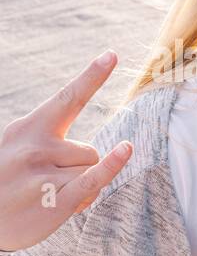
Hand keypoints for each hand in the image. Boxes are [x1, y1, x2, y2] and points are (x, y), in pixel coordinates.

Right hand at [0, 52, 131, 251]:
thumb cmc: (8, 181)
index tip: (112, 54)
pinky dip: (111, 166)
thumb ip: (53, 142)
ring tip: (48, 197)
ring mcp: (45, 174)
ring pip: (92, 170)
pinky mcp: (55, 201)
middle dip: (79, 169)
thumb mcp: (18, 149)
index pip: (68, 98)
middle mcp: (36, 147)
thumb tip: (97, 150)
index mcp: (28, 129)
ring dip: (80, 187)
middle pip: (90, 151)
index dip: (92, 77)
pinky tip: (125, 149)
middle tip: (47, 183)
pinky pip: (93, 179)